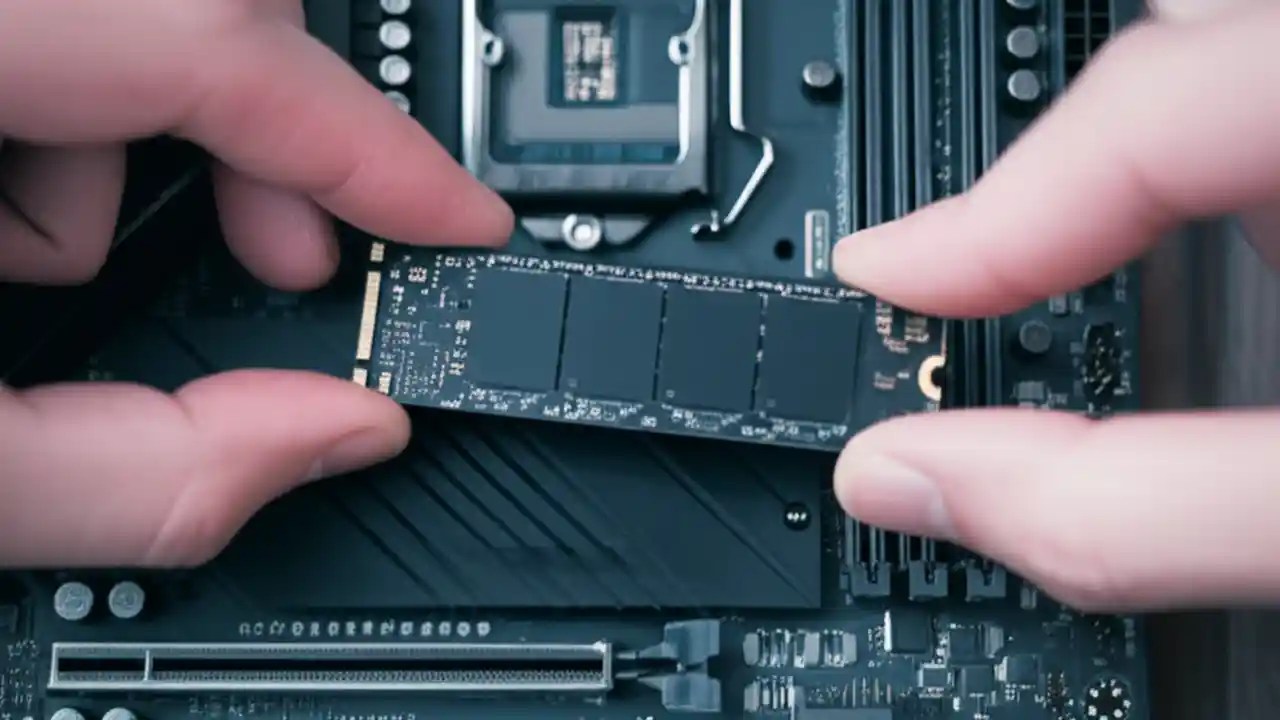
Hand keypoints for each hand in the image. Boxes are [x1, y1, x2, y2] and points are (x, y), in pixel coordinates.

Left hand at [0, 2, 511, 565]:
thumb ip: (140, 475)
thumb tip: (341, 432)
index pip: (215, 38)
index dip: (367, 146)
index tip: (454, 222)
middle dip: (266, 138)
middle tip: (283, 259)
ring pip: (129, 4)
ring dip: (136, 135)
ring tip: (62, 267)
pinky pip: (62, 20)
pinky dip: (59, 113)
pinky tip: (4, 223)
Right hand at [832, 0, 1279, 610]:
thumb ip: (1122, 509)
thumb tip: (908, 479)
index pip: (1142, 111)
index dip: (987, 212)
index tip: (883, 284)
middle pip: (1163, 44)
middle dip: (1047, 140)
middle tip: (957, 248)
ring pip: (1201, 63)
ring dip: (1110, 147)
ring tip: (1036, 242)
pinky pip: (1234, 117)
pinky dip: (1164, 174)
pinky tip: (1147, 244)